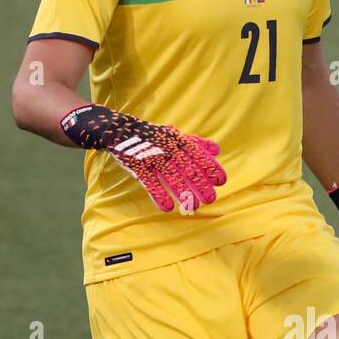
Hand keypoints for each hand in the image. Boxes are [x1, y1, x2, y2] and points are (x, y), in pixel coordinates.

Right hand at [60, 104, 224, 211]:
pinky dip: (158, 194)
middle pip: (185, 167)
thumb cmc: (150, 135)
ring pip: (169, 176)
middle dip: (199, 183)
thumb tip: (217, 150)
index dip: (209, 167)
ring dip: (182, 192)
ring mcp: (150, 155)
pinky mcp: (136, 164)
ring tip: (192, 206)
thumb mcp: (173, 136)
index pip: (196, 154)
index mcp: (175, 139)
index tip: (222, 181)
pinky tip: (167, 208)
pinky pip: (148, 181)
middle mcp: (165, 146)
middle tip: (211, 199)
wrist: (117, 130)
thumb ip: (195, 143)